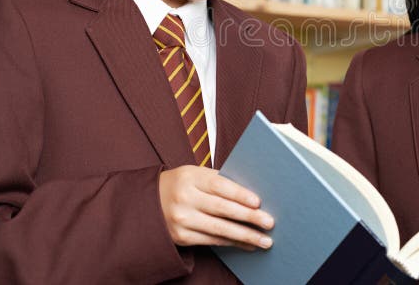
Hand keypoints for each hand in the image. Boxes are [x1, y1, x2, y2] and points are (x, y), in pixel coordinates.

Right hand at [159, 165, 273, 249]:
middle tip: (270, 223)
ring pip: (219, 229)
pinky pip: (212, 241)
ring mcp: (182, 219)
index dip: (240, 194)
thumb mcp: (196, 175)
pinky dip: (232, 243)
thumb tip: (253, 196)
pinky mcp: (181, 237)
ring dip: (245, 236)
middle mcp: (185, 199)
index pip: (219, 186)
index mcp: (191, 178)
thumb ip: (219, 182)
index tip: (258, 202)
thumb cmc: (183, 184)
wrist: (149, 202)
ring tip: (264, 240)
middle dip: (249, 218)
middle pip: (222, 209)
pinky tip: (247, 244)